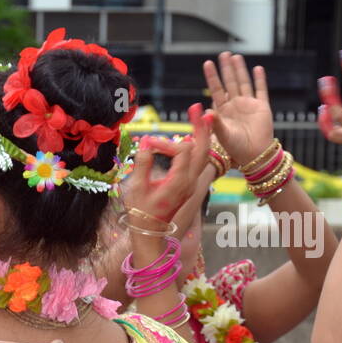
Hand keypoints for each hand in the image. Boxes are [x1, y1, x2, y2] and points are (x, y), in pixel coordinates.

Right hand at [122, 103, 212, 225]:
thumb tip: (146, 142)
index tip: (147, 145)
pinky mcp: (189, 185)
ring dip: (203, 135)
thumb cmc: (140, 213)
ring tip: (202, 118)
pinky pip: (199, 162)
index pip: (180, 151)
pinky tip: (194, 138)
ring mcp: (192, 184)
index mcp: (178, 182)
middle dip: (200, 127)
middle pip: (202, 149)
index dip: (164, 143)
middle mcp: (190, 182)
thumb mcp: (137, 188)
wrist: (150, 234)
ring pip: (204, 155)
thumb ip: (143, 163)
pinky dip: (198, 148)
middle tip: (197, 108)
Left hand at [202, 52, 273, 166]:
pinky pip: (260, 90)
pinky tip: (256, 68)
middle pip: (230, 82)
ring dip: (240, 70)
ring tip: (236, 57)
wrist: (254, 154)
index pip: (216, 89)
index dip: (212, 77)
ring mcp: (248, 104)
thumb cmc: (235, 148)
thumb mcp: (222, 135)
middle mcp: (235, 105)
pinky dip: (259, 79)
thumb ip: (215, 122)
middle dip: (226, 68)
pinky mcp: (262, 106)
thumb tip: (206, 111)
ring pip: (243, 83)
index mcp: (223, 111)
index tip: (207, 63)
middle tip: (223, 54)